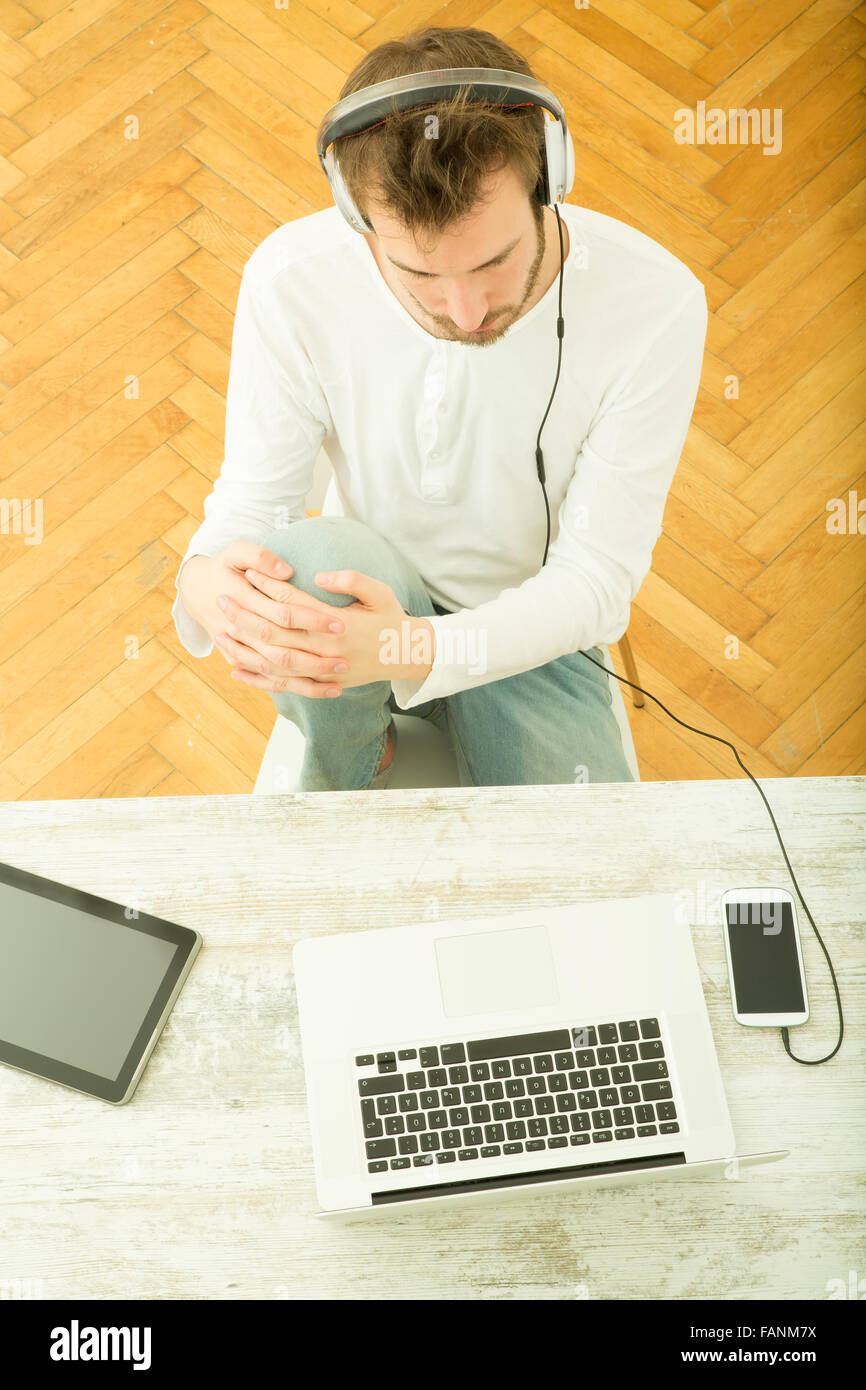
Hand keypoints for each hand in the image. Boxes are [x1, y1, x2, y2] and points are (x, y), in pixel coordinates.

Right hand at [178, 542, 351, 698]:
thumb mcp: (236, 552)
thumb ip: (259, 557)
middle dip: (315, 660)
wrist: (198, 590)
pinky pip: (267, 680)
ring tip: (340, 684)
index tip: (340, 623)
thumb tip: (286, 571)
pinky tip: (321, 691)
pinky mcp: (241, 660)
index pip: (284, 613)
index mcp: (243, 601)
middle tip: (346, 662)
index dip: (312, 619)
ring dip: (307, 680)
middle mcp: (239, 630)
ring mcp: (238, 649)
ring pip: (276, 672)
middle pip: (282, 651)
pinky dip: (291, 688)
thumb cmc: (225, 568)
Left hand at [224, 566, 435, 692]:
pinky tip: (235, 669)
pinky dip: (257, 678)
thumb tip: (319, 577)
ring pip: (272, 661)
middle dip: (244, 615)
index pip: (292, 604)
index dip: (268, 587)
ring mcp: (321, 670)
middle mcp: (325, 649)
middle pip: (274, 633)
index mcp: (337, 623)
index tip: (248, 573)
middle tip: (221, 599)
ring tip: (220, 631)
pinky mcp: (320, 683)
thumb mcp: (379, 592)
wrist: (407, 655)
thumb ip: (351, 579)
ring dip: (244, 646)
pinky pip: (282, 684)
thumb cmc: (391, 619)